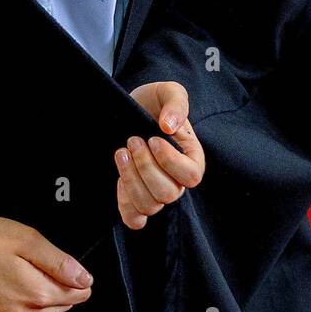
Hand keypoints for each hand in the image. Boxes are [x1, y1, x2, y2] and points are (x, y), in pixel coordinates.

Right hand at [0, 213, 94, 311]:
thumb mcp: (25, 238)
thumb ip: (58, 261)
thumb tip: (83, 278)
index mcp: (36, 293)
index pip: (77, 294)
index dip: (78, 277)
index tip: (71, 267)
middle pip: (61, 307)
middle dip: (59, 287)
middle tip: (39, 264)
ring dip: (43, 302)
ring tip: (24, 276)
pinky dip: (22, 311)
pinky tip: (10, 290)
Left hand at [115, 81, 205, 229]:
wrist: (128, 109)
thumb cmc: (153, 103)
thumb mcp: (167, 92)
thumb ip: (176, 103)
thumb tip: (169, 126)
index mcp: (191, 158)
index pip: (191, 176)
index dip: (170, 161)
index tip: (153, 139)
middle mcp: (176, 180)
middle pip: (168, 193)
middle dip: (146, 166)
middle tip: (132, 140)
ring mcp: (156, 192)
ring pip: (150, 206)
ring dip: (131, 179)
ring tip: (121, 152)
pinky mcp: (135, 199)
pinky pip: (135, 219)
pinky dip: (125, 203)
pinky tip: (119, 177)